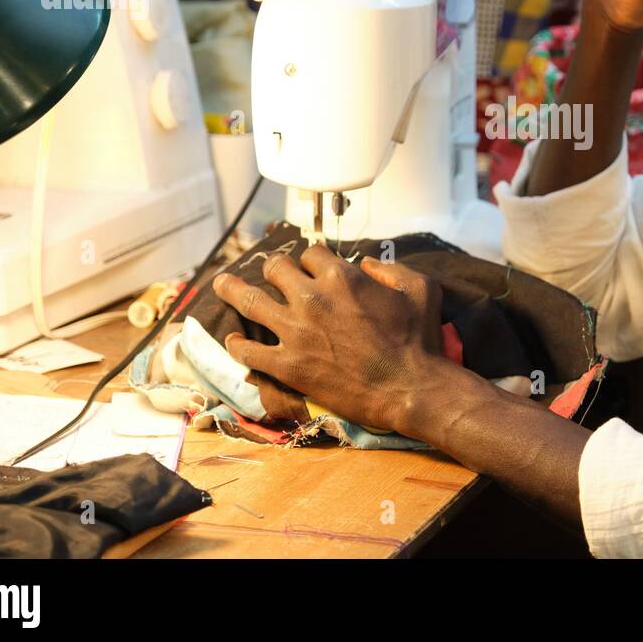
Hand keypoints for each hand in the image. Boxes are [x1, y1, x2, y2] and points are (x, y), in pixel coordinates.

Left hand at [212, 245, 446, 433]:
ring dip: (232, 289)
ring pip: (249, 301)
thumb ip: (392, 268)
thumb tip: (367, 264)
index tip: (312, 266)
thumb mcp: (421, 288)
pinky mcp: (287, 365)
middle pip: (276, 269)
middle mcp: (311, 298)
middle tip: (269, 271)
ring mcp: (295, 332)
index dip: (313, 259)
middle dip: (273, 267)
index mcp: (341, 277)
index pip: (312, 253)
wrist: (409, 388)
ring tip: (221, 284)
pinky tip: (234, 340)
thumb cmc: (418, 339)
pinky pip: (249, 351)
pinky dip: (237, 344)